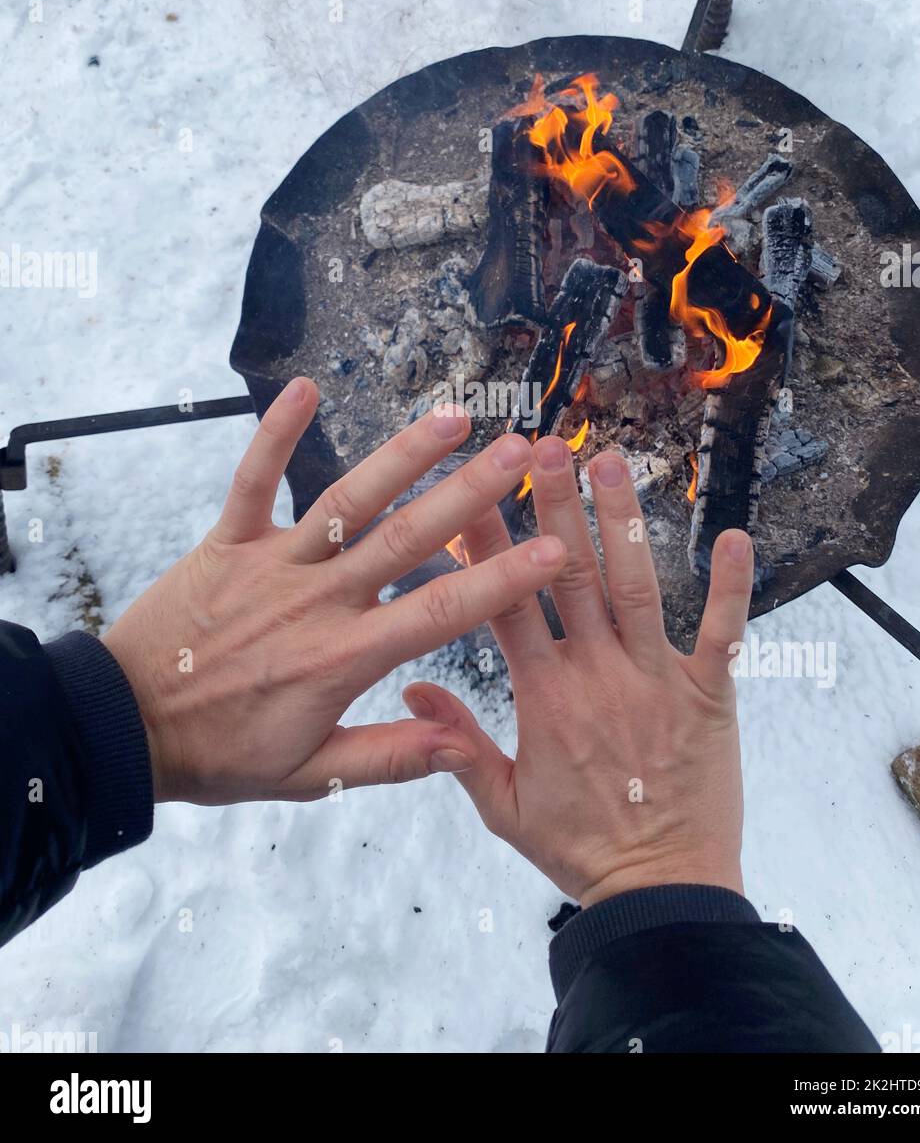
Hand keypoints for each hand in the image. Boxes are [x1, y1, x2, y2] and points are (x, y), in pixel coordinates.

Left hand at [102, 379, 566, 803]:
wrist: (123, 727)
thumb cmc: (219, 755)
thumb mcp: (307, 776)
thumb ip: (388, 758)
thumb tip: (460, 742)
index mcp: (345, 657)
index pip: (441, 612)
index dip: (501, 580)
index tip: (552, 550)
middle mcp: (317, 601)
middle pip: (406, 539)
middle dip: (468, 493)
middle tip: (519, 452)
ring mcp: (272, 564)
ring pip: (346, 501)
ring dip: (401, 456)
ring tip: (451, 417)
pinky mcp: (226, 541)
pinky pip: (253, 480)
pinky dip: (276, 433)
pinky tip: (304, 386)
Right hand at [403, 437, 753, 906]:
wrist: (660, 891)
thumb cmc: (580, 849)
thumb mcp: (503, 807)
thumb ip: (457, 746)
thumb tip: (413, 685)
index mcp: (545, 698)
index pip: (506, 606)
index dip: (486, 546)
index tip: (469, 495)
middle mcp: (597, 676)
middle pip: (569, 577)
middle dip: (552, 506)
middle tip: (541, 445)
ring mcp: (656, 680)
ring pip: (635, 587)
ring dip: (622, 521)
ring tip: (611, 461)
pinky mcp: (709, 694)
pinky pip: (723, 632)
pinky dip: (731, 586)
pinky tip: (734, 536)